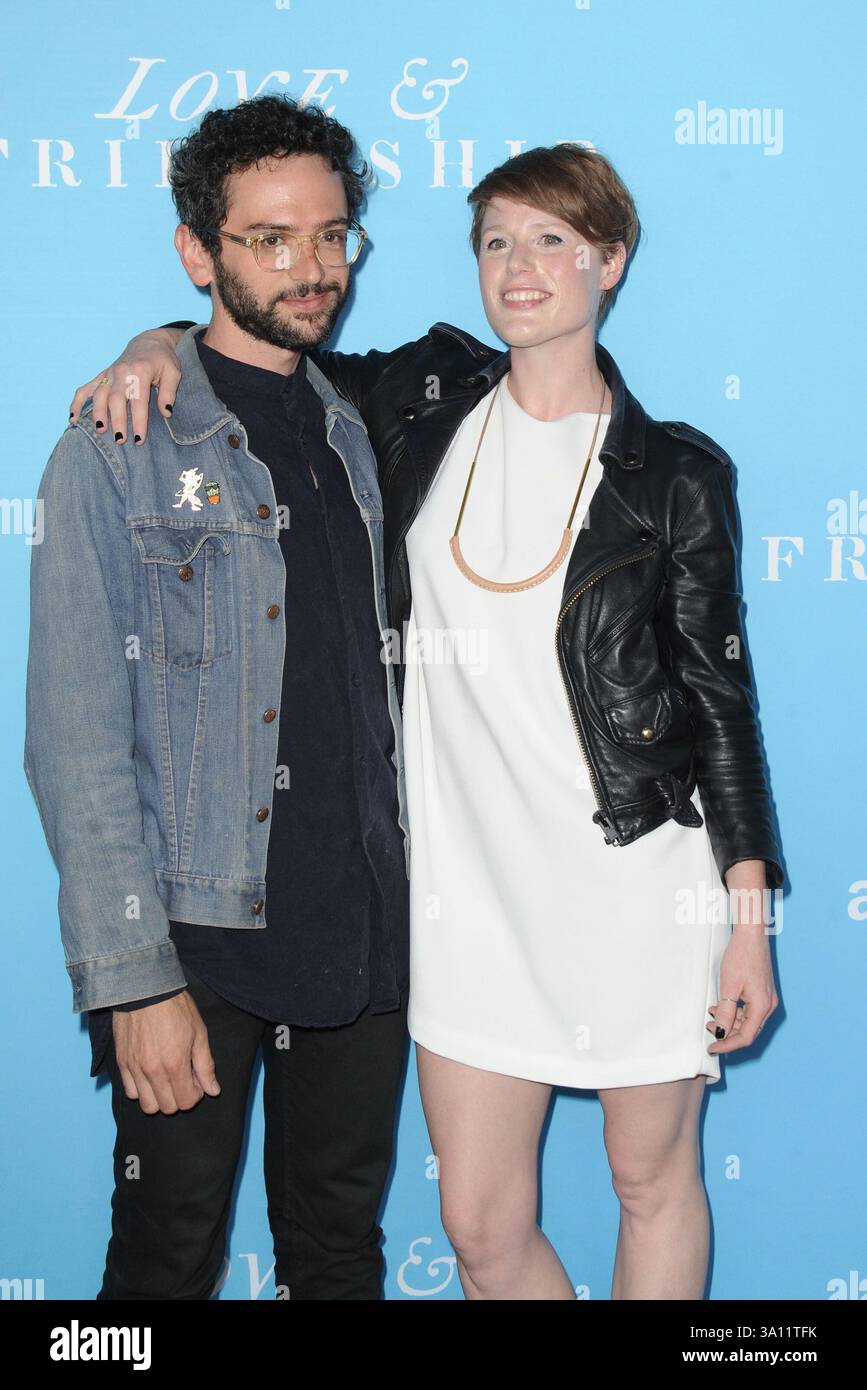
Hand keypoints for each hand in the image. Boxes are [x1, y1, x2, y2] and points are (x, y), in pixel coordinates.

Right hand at [68, 327, 184, 444]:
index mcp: (140, 371)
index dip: (138, 421)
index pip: (138, 401)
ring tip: (100, 430)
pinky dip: (77, 403)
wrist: (149, 342)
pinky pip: (85, 389)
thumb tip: (166, 412)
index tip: (138, 439)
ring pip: (99, 394)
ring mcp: (109, 373)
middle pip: (115, 399)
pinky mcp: (101, 375)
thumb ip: (169, 392)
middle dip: (116, 420)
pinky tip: (73, 418)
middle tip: (120, 440)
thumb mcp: (173, 372)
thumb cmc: (163, 360)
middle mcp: (122, 371)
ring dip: (97, 413)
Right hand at [112, 989, 220, 1114]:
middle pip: (167, 1108)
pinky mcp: (122, 1063)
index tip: (196, 1080)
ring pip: (147, 1105)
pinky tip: (150, 1074)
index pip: (186, 1102)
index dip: (195, 1094)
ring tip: (165, 1079)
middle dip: (179, 1097)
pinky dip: (141, 1090)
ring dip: (159, 1097)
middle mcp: (153, 1072)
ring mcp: (134, 1069)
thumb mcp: (199, 1033)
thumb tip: (213, 1090)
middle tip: (183, 1078)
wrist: (145, 989)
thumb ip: (205, 1065)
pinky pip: (130, 1092)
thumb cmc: (176, 1008)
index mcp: (175, 1065)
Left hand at [706, 931, 778, 1055]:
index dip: (727, 1045)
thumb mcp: (728, 986)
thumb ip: (725, 1012)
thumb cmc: (741, 956)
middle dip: (727, 1034)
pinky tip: (720, 1006)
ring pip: (748, 1021)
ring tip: (710, 1015)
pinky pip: (749, 1010)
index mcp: (762, 1006)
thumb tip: (720, 1033)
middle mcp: (768, 1005)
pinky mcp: (762, 992)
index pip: (745, 1037)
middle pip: (748, 1031)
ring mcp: (767, 998)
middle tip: (708, 1028)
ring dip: (729, 1023)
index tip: (711, 1048)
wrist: (751, 934)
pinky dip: (734, 1012)